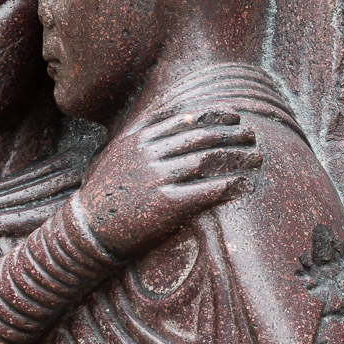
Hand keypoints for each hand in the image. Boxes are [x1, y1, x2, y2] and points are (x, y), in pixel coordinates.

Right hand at [77, 109, 261, 258]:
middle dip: (232, 132)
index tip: (235, 114)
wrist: (87, 229)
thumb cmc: (105, 192)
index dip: (215, 114)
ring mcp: (156, 178)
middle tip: (253, 134)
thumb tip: (174, 114)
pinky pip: (204, 190)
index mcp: (139, 138)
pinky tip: (243, 183)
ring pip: (207, 159)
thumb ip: (143, 133)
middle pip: (201, 136)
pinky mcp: (164, 205)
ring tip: (257, 157)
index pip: (186, 117)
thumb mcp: (117, 152)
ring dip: (236, 156)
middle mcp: (149, 153)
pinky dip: (228, 185)